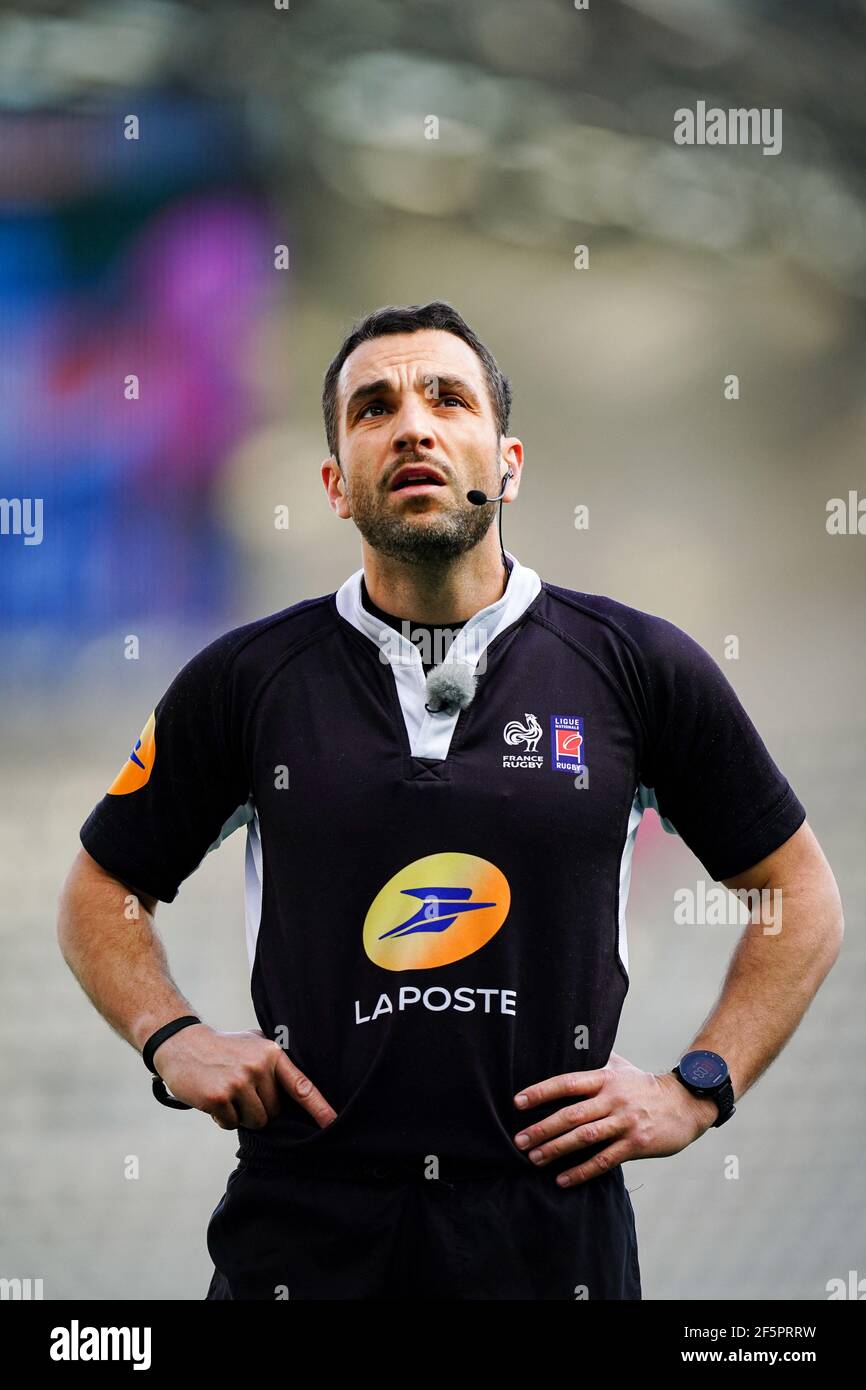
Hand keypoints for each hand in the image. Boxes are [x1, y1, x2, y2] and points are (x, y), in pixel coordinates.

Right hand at [152, 1024, 337, 1130]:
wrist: (182, 1044)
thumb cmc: (223, 1048)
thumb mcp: (254, 1044)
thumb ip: (275, 1063)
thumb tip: (297, 1092)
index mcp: (271, 1054)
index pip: (301, 1085)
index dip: (319, 1107)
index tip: (334, 1123)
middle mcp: (258, 1067)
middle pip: (274, 1111)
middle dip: (259, 1108)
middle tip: (240, 1090)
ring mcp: (239, 1081)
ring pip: (256, 1121)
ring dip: (241, 1115)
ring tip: (227, 1093)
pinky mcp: (219, 1096)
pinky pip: (232, 1124)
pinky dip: (223, 1118)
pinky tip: (213, 1098)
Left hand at [512, 1050, 718, 1186]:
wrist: (685, 1103)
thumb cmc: (645, 1086)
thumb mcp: (621, 1067)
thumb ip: (596, 1060)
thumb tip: (568, 1046)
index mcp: (605, 1078)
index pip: (567, 1082)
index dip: (541, 1092)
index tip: (518, 1102)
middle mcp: (613, 1099)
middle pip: (571, 1114)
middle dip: (542, 1128)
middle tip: (519, 1140)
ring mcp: (625, 1122)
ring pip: (585, 1137)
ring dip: (557, 1149)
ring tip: (534, 1158)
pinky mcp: (636, 1143)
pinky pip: (604, 1160)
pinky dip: (582, 1171)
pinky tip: (563, 1179)